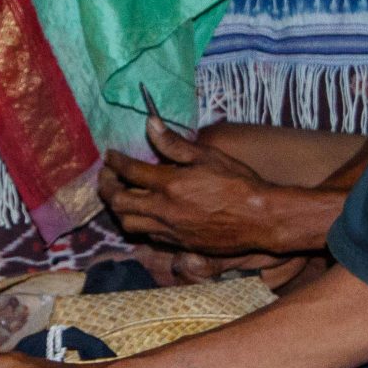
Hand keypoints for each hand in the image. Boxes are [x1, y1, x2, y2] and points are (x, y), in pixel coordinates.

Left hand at [100, 120, 280, 255]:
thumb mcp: (207, 156)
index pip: (129, 171)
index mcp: (170, 184)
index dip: (115, 161)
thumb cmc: (238, 183)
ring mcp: (170, 230)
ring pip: (128, 223)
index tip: (110, 155)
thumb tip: (150, 123)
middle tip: (107, 176)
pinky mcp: (178, 244)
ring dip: (119, 208)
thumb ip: (175, 143)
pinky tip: (143, 213)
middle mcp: (164, 209)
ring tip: (120, 196)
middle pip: (119, 201)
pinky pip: (147, 235)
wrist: (260, 219)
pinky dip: (138, 223)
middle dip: (107, 186)